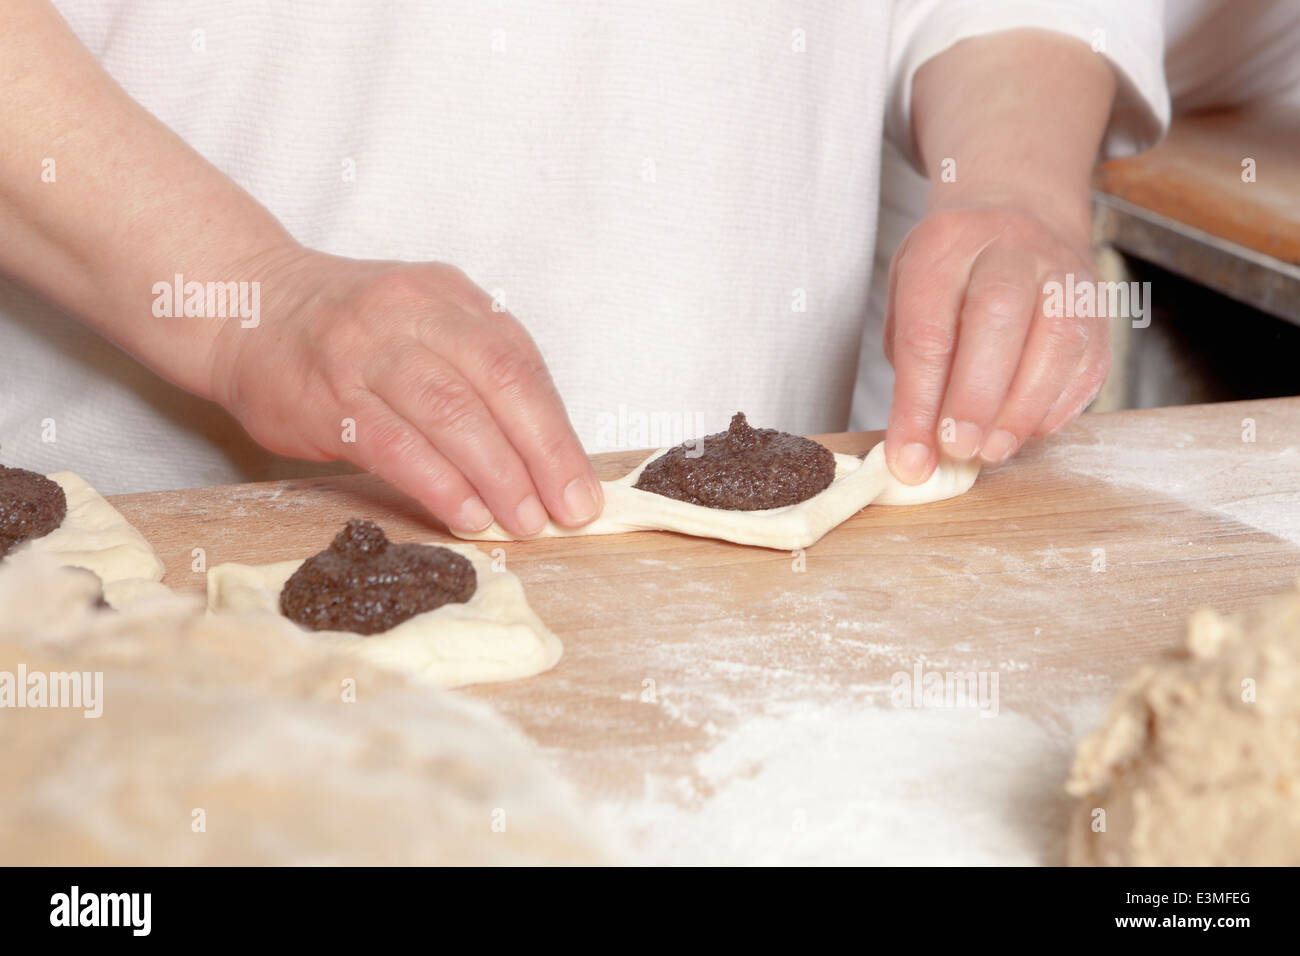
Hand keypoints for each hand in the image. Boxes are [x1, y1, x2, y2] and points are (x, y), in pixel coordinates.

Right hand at [206, 247, 601, 535]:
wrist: (244, 309)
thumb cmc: (348, 335)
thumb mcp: (422, 327)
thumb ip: (476, 376)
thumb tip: (544, 459)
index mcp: (450, 297)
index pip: (520, 364)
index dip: (557, 431)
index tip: (582, 487)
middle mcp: (412, 313)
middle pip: (498, 383)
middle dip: (543, 455)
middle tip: (568, 510)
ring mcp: (366, 352)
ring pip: (451, 413)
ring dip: (497, 475)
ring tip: (524, 521)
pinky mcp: (327, 396)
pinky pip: (395, 444)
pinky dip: (439, 484)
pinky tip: (466, 514)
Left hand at [882, 198, 1109, 482]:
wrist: (1020, 216)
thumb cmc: (952, 274)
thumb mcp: (908, 301)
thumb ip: (910, 371)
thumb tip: (916, 451)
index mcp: (947, 245)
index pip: (928, 328)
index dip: (917, 402)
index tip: (909, 456)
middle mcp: (1011, 249)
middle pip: (998, 317)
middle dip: (975, 396)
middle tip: (958, 448)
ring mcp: (1064, 275)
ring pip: (1056, 339)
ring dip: (1022, 409)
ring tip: (991, 450)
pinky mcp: (1099, 310)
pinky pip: (1087, 363)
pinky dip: (1056, 409)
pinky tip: (1026, 432)